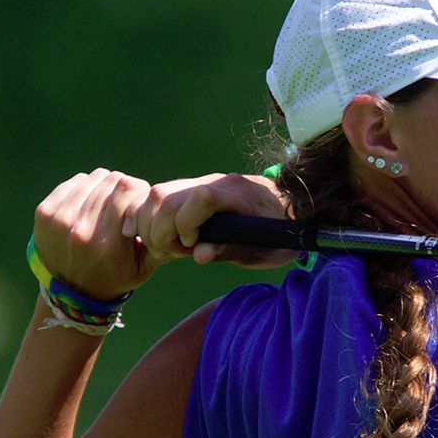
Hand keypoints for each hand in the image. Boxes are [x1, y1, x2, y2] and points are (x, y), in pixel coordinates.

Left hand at [33, 169, 156, 300]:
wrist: (70, 291)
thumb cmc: (115, 276)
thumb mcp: (144, 267)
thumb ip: (164, 244)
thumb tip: (185, 220)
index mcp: (108, 245)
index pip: (128, 190)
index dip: (140, 191)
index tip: (142, 202)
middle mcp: (81, 231)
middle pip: (112, 181)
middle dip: (125, 188)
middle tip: (127, 202)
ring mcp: (60, 220)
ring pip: (93, 179)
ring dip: (106, 186)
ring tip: (110, 202)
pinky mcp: (44, 212)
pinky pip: (75, 182)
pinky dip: (87, 187)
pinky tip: (92, 202)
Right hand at [134, 173, 297, 268]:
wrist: (288, 214)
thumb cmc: (276, 237)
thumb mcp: (258, 250)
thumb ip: (228, 250)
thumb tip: (198, 255)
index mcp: (238, 196)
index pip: (202, 198)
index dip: (187, 225)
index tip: (190, 246)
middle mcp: (218, 182)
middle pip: (167, 197)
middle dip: (160, 231)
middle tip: (175, 252)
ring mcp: (204, 182)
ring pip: (158, 194)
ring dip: (150, 224)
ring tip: (169, 246)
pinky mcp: (193, 187)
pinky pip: (160, 195)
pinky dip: (149, 216)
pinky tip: (154, 234)